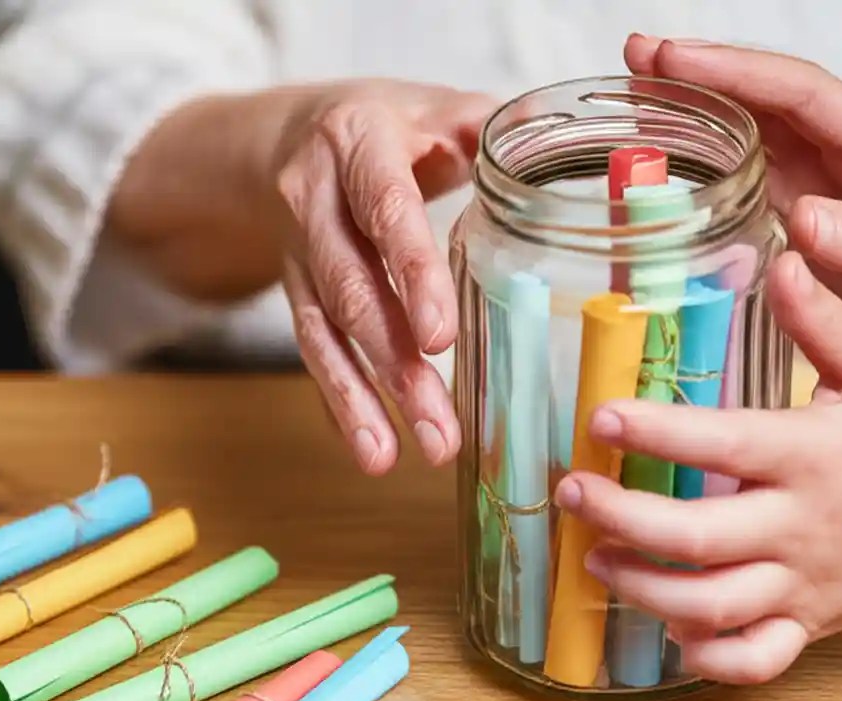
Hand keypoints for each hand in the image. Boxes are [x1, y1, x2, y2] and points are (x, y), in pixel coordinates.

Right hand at [276, 81, 496, 473]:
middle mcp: (315, 200)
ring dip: (361, 399)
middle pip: (352, 289)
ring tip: (393, 457)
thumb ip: (487, 124)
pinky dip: (338, 402)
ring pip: (325, 332)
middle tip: (438, 428)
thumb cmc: (384, 123)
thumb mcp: (432, 103)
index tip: (441, 337)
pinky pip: (314, 350)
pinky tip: (369, 448)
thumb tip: (558, 141)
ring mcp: (299, 253)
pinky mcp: (296, 292)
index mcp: (357, 143)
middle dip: (394, 364)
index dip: (411, 273)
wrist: (283, 135)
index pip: (385, 210)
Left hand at [552, 251, 841, 683]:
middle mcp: (799, 524)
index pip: (721, 443)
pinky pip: (756, 658)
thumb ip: (825, 323)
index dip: (656, 433)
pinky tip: (668, 632)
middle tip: (571, 495)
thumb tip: (785, 261)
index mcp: (809, 455)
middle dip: (622, 518)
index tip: (601, 418)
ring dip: (643, 587)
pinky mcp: (810, 623)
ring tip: (594, 558)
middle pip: (697, 537)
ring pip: (712, 602)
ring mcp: (802, 582)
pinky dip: (710, 657)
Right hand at [624, 35, 841, 401]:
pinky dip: (702, 197)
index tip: (671, 57)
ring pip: (747, 154)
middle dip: (697, 79)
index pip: (800, 93)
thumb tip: (802, 218)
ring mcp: (826, 212)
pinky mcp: (812, 256)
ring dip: (692, 131)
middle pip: (762, 108)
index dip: (733, 70)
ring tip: (633, 115)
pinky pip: (747, 213)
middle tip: (633, 62)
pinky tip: (668, 200)